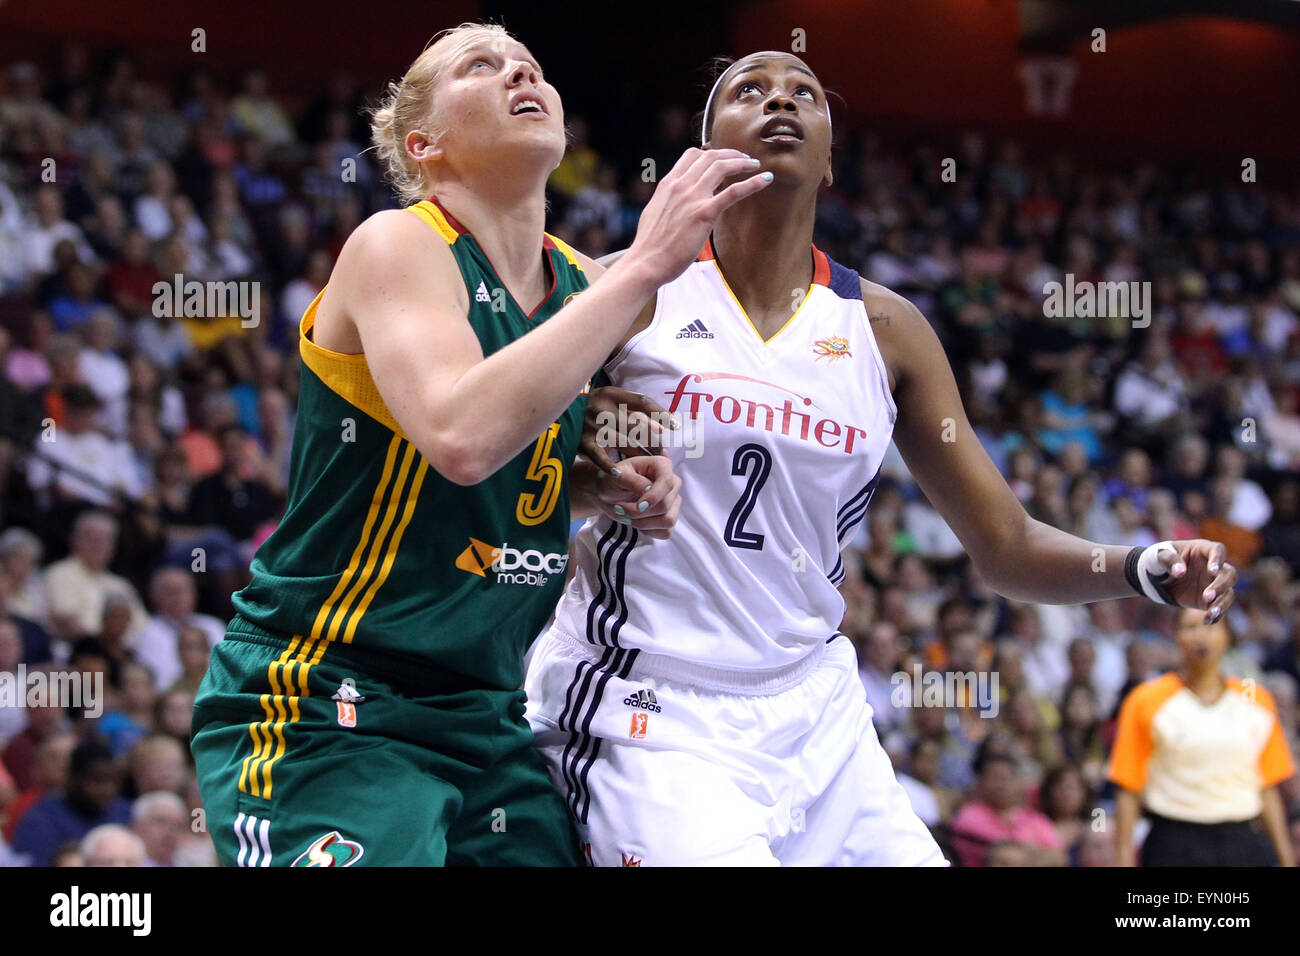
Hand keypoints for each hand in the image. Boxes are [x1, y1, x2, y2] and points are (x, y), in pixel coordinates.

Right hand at [580, 387, 677, 472]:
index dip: (660, 414)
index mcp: (611, 394)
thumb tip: (662, 425)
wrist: (557, 412)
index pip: (642, 402)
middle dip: (653, 442)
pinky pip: (600, 456)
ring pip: (624, 443)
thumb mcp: (610, 399)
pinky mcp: (582, 442)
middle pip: (637, 426)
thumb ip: (631, 407)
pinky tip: (621, 472)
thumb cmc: (593, 408)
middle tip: (663, 454)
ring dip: (641, 455)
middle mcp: (602, 408)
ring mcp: (592, 426)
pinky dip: (610, 465)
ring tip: (653, 464)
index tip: (674, 426)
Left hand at [590, 455, 681, 540]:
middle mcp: (672, 483)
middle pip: (664, 505)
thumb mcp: (615, 476)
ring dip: (642, 523)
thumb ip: (632, 480)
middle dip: (638, 512)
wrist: (608, 494)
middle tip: (619, 509)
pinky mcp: (671, 517)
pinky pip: (666, 532)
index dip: (653, 497)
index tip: (638, 506)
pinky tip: (636, 522)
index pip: (667, 482)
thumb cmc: (612, 480)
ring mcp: (673, 501)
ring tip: (626, 516)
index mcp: (661, 466)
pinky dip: (648, 531)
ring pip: (667, 521)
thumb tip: (648, 489)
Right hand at [619, 147, 771, 287]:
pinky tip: (765, 179)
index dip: (711, 152)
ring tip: (755, 166)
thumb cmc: (650, 245)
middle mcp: (680, 185)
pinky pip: (734, 192)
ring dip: (742, 163)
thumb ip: (669, 202)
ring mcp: (693, 198)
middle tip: (745, 159)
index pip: (692, 155)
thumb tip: (676, 201)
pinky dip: (752, 183)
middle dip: (731, 154)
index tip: (723, 157)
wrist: (646, 262)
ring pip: (722, 167)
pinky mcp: (705, 213)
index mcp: (668, 184)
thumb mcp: (655, 213)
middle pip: (710, 157)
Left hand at [1157, 540, 1237, 623]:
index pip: (1218, 550)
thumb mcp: (1160, 556)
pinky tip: (1207, 621)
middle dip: (1221, 586)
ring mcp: (1214, 584)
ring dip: (1222, 604)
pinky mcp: (1210, 600)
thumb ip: (1169, 560)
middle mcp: (1214, 567)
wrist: (1157, 578)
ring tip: (1210, 613)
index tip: (1212, 571)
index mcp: (1203, 550)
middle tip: (1207, 596)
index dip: (1218, 559)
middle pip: (1229, 574)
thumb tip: (1180, 571)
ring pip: (1228, 594)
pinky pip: (1219, 608)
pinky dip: (1215, 616)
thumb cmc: (1160, 560)